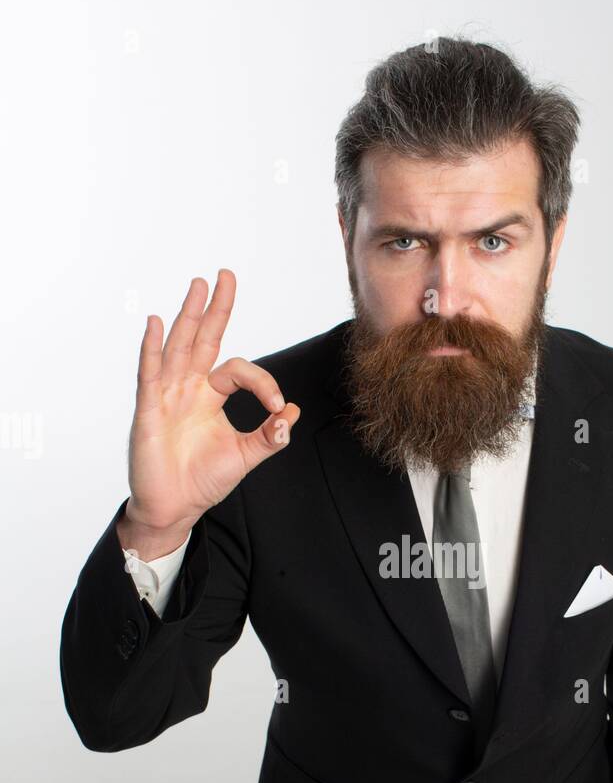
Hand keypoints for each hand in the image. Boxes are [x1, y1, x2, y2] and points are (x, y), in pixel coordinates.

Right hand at [122, 270, 299, 536]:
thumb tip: (292, 413)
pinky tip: (157, 324)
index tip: (277, 408)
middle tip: (225, 275)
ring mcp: (167, 396)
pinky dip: (153, 349)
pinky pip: (150, 374)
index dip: (263, 383)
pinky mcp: (149, 411)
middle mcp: (189, 389)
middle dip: (215, 308)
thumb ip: (269, 436)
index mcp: (211, 396)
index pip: (238, 370)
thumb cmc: (203, 480)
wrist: (175, 508)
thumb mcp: (245, 456)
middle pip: (203, 339)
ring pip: (179, 348)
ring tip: (198, 285)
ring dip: (188, 316)